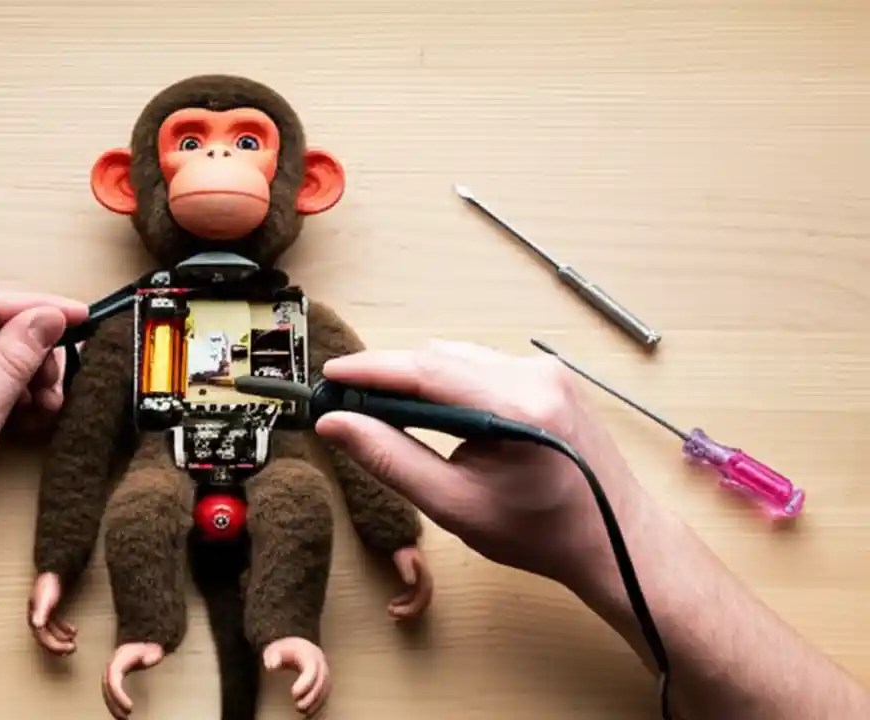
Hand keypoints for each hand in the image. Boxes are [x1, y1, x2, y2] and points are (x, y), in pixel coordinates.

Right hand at [28, 572, 76, 654]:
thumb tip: (36, 626)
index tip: (68, 648)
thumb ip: (40, 613)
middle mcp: (36, 618)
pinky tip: (72, 631)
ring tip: (72, 643)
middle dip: (58, 646)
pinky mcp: (50, 611)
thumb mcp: (44, 600)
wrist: (53, 571)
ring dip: (61, 640)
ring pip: (50, 634)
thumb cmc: (48, 584)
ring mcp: (43, 615)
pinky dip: (63, 630)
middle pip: (45, 639)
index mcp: (34, 617)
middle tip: (72, 649)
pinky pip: (55, 626)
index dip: (55, 646)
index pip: (42, 638)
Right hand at [102, 642, 164, 717]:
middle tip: (126, 718)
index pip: (112, 682)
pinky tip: (123, 715)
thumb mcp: (148, 648)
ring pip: (107, 695)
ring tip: (124, 719)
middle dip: (114, 706)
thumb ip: (150, 653)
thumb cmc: (143, 649)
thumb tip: (147, 660)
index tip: (130, 708)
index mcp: (116, 663)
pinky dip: (115, 705)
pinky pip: (110, 695)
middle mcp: (109, 671)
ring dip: (113, 708)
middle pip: (107, 691)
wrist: (136, 645)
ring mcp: (109, 676)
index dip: (118, 696)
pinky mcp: (113, 682)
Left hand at [263, 637, 329, 716]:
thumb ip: (272, 656)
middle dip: (311, 697)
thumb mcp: (276, 649)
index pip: (312, 671)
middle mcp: (320, 664)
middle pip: (321, 682)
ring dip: (316, 703)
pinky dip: (319, 704)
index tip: (293, 693)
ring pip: (325, 690)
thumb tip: (271, 665)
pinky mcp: (325, 681)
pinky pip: (325, 693)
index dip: (305, 684)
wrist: (300, 646)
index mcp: (310, 655)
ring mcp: (325, 672)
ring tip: (303, 712)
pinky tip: (309, 712)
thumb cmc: (287, 650)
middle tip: (298, 707)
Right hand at [314, 340, 650, 594]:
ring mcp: (547, 371)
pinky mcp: (550, 377)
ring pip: (460, 358)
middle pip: (440, 358)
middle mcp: (536, 375)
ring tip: (385, 414)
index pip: (426, 371)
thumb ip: (389, 460)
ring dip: (420, 381)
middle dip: (389, 377)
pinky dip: (450, 385)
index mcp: (517, 405)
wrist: (615, 542)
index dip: (370, 370)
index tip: (330, 376)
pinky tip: (434, 416)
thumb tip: (336, 426)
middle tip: (347, 403)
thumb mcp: (454, 505)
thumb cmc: (540, 533)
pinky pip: (483, 367)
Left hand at [388, 546, 432, 618]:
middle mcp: (426, 583)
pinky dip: (404, 604)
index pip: (423, 597)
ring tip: (390, 612)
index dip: (413, 607)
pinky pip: (412, 599)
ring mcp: (421, 585)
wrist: (402, 544)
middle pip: (421, 603)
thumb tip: (412, 582)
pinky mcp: (416, 585)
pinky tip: (392, 604)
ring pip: (417, 603)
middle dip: (408, 611)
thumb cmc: (403, 551)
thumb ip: (408, 569)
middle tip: (392, 613)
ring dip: (405, 609)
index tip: (400, 611)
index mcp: (426, 578)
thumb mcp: (404, 558)